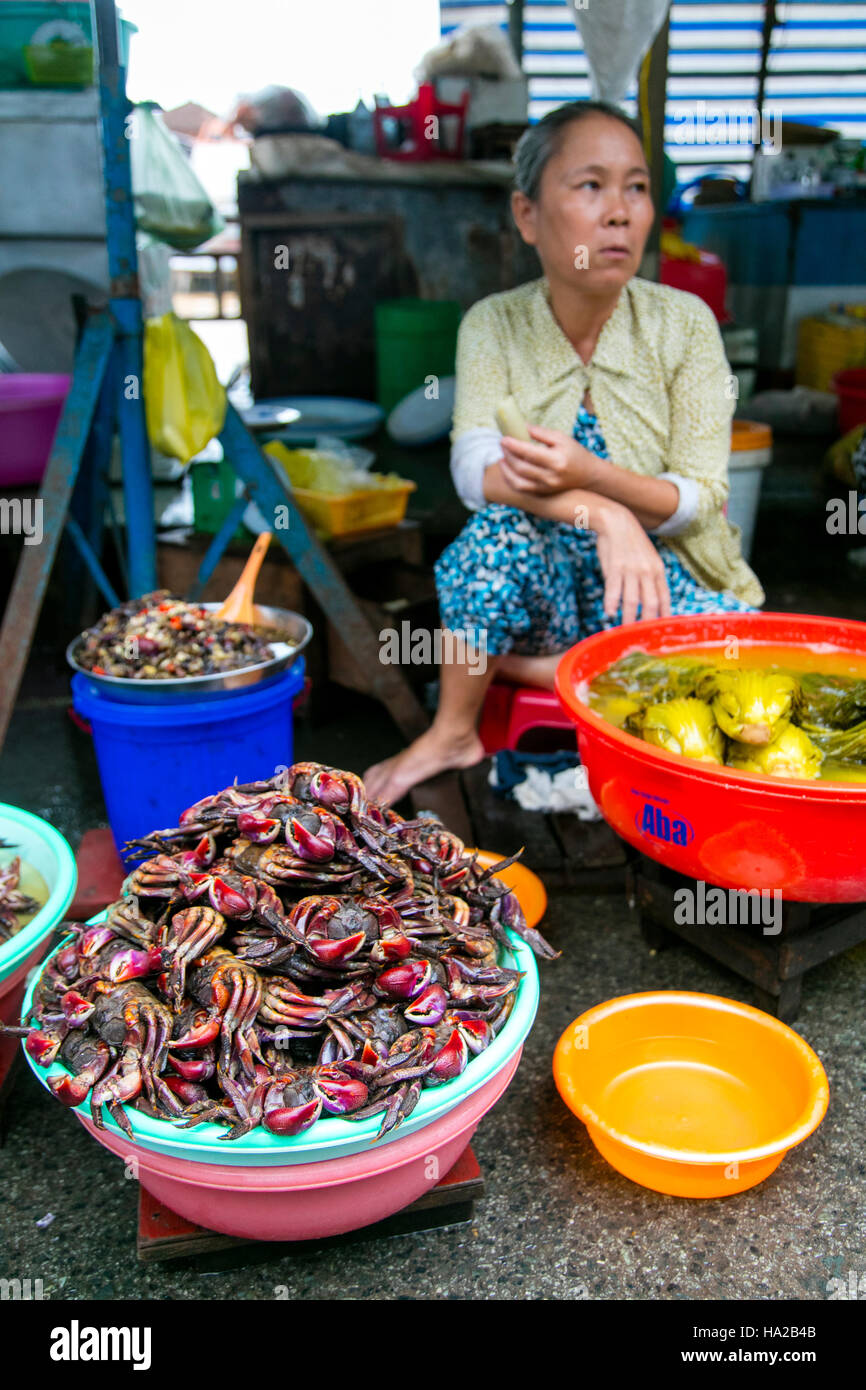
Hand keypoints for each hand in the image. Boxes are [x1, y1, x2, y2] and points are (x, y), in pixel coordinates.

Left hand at [500, 426, 604, 495]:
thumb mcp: (561, 438)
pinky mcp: (543, 493)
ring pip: (518, 480)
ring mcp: (546, 487)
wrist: (588, 475)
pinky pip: (522, 488)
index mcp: (557, 460)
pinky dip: (511, 479)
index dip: (514, 445)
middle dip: (508, 455)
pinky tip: (507, 469)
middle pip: (521, 467)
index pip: (530, 453)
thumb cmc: (574, 453)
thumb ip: (541, 433)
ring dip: (506, 468)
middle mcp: (551, 477)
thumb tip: (521, 426)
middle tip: (502, 444)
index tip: (504, 438)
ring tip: (502, 457)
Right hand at [594, 501, 671, 624]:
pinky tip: (609, 614)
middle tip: (643, 638)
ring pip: (632, 600)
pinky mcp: (615, 567)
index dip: (663, 616)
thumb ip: (651, 578)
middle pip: (651, 603)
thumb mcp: (648, 558)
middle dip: (647, 623)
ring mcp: (631, 570)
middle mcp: (647, 571)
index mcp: (658, 570)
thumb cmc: (631, 543)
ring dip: (628, 619)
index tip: (660, 631)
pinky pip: (614, 590)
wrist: (617, 521)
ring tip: (624, 632)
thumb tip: (650, 601)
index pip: (664, 598)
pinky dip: (611, 603)